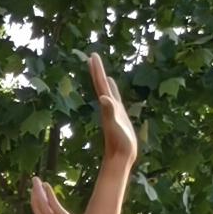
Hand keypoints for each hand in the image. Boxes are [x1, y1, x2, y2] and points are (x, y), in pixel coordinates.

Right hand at [29, 177, 78, 213]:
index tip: (35, 194)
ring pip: (41, 202)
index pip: (37, 213)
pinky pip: (51, 201)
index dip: (35, 202)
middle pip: (36, 205)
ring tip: (36, 180)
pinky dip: (48, 192)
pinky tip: (46, 184)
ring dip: (38, 190)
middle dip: (34, 193)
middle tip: (33, 183)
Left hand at [89, 53, 138, 167]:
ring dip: (103, 80)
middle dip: (97, 71)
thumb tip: (103, 98)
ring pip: (107, 92)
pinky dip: (112, 92)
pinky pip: (115, 100)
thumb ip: (110, 111)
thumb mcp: (115, 125)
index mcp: (106, 106)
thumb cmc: (119, 142)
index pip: (100, 84)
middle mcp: (108, 106)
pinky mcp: (119, 117)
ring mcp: (113, 111)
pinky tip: (111, 90)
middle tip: (93, 57)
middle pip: (101, 85)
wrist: (120, 157)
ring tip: (101, 71)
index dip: (97, 70)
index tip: (92, 56)